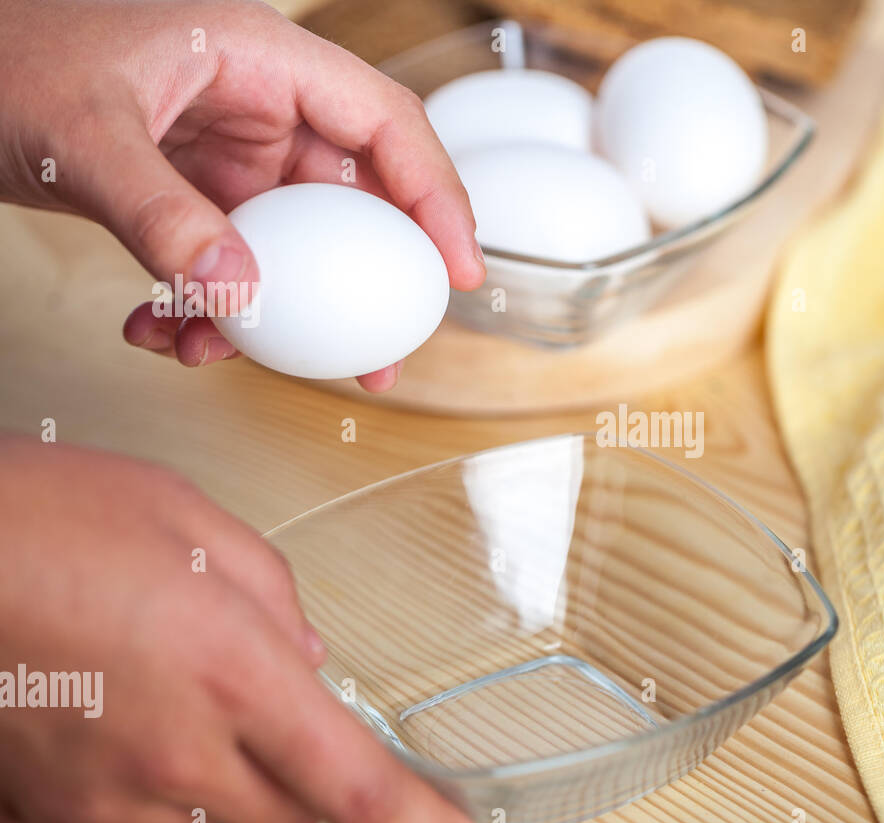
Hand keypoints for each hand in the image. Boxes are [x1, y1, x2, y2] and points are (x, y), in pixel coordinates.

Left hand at [0, 0, 483, 391]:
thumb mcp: (83, 136)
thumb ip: (162, 215)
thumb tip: (242, 294)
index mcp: (257, 58)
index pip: (383, 123)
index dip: (436, 195)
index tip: (458, 271)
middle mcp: (253, 104)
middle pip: (353, 198)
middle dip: (366, 284)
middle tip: (379, 355)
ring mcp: (222, 152)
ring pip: (290, 246)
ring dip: (271, 315)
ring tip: (230, 360)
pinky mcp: (187, 194)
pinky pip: (227, 264)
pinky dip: (206, 310)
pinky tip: (163, 335)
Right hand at [0, 435, 476, 822]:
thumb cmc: (43, 519)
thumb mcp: (191, 523)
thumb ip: (272, 596)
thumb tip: (304, 653)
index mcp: (232, 675)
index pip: (351, 780)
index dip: (412, 821)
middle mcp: (173, 754)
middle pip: (285, 811)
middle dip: (299, 770)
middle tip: (264, 704)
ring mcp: (101, 795)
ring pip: (201, 815)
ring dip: (210, 768)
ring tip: (152, 679)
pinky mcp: (42, 812)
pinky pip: (121, 815)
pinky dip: (133, 775)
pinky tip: (100, 705)